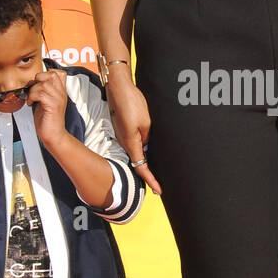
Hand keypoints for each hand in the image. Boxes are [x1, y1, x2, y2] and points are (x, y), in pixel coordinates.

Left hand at [26, 68, 68, 148]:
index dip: (46, 74)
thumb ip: (43, 92)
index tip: (38, 83)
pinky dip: (32, 97)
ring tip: (31, 98)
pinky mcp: (53, 106)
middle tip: (34, 89)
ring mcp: (58, 99)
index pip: (58, 73)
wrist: (54, 135)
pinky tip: (31, 103)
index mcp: (60, 92)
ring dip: (33, 90)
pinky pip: (41, 94)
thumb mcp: (46, 102)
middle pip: (52, 75)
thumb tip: (32, 83)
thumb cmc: (48, 121)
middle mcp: (61, 94)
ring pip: (44, 84)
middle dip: (39, 79)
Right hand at [105, 68, 161, 196]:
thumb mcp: (147, 123)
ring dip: (145, 163)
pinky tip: (148, 150)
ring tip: (157, 172)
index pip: (141, 168)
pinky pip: (133, 144)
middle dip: (149, 175)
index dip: (151, 180)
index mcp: (131, 143)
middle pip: (137, 164)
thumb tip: (150, 147)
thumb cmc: (133, 103)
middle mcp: (124, 142)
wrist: (118, 87)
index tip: (159, 190)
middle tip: (159, 186)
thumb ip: (149, 138)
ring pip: (135, 153)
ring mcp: (122, 135)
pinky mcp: (122, 128)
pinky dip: (142, 151)